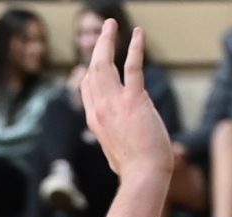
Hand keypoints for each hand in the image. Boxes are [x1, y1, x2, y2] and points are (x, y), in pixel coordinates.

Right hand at [79, 22, 172, 186]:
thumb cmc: (135, 169)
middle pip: (92, 70)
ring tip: (111, 25)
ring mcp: (115, 104)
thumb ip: (112, 138)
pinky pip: (132, 67)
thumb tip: (115, 138)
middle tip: (104, 30)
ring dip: (107, 41)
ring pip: (104, 64)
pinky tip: (138, 34)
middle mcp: (100, 109)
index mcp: (95, 120)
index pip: (87, 87)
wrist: (144, 176)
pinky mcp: (134, 101)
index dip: (90, 70)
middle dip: (97, 47)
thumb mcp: (114, 152)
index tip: (95, 57)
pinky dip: (135, 48)